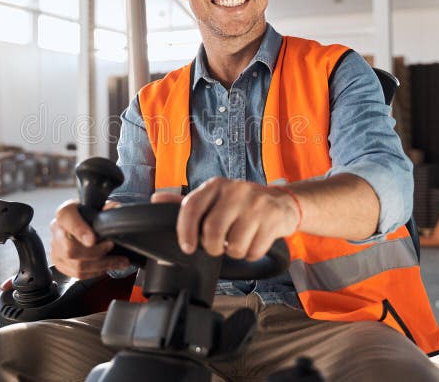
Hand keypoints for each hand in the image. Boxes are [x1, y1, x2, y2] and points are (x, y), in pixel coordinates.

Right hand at [49, 199, 129, 278]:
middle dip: (96, 252)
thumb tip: (116, 210)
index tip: (92, 240)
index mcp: (65, 213)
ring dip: (101, 266)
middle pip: (71, 250)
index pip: (67, 220)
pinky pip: (77, 274)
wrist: (81, 220)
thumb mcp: (98, 206)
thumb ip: (107, 208)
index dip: (80, 231)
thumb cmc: (89, 213)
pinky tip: (107, 266)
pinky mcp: (60, 263)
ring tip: (119, 261)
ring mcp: (56, 249)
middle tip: (112, 247)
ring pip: (76, 266)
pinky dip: (95, 272)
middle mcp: (57, 230)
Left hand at [176, 178, 300, 260]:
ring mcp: (256, 205)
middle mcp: (236, 191)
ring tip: (238, 241)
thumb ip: (187, 202)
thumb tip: (156, 199)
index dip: (185, 231)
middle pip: (212, 231)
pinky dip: (251, 254)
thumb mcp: (215, 198)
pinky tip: (253, 242)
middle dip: (212, 247)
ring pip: (234, 245)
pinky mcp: (273, 219)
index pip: (192, 207)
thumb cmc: (242, 203)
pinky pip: (254, 250)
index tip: (187, 247)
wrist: (282, 202)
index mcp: (216, 185)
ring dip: (234, 252)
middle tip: (216, 247)